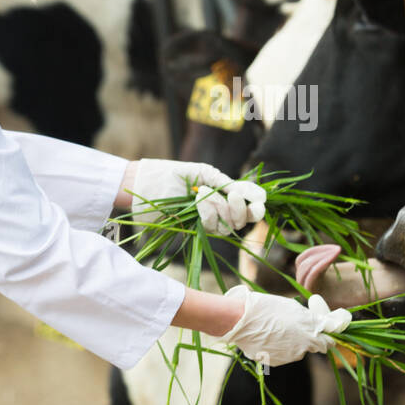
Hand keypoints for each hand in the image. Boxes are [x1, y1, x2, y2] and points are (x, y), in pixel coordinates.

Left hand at [130, 159, 265, 234]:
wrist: (143, 183)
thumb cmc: (171, 174)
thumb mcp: (203, 172)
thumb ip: (226, 183)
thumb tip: (256, 193)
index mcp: (221, 197)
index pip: (247, 208)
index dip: (256, 207)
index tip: (261, 201)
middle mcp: (216, 213)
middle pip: (241, 221)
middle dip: (239, 208)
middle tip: (231, 194)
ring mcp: (204, 224)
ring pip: (227, 226)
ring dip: (219, 207)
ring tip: (201, 191)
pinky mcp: (191, 232)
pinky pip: (210, 227)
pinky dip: (208, 211)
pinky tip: (197, 197)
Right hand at [217, 285, 351, 366]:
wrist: (243, 320)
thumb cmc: (269, 308)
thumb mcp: (295, 308)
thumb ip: (312, 319)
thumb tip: (325, 325)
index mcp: (310, 333)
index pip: (329, 343)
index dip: (326, 337)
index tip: (322, 332)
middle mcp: (302, 348)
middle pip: (312, 347)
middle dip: (309, 339)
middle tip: (297, 327)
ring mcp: (288, 357)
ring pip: (296, 351)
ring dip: (292, 343)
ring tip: (277, 329)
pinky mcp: (275, 362)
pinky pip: (282, 355)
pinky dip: (279, 348)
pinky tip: (268, 337)